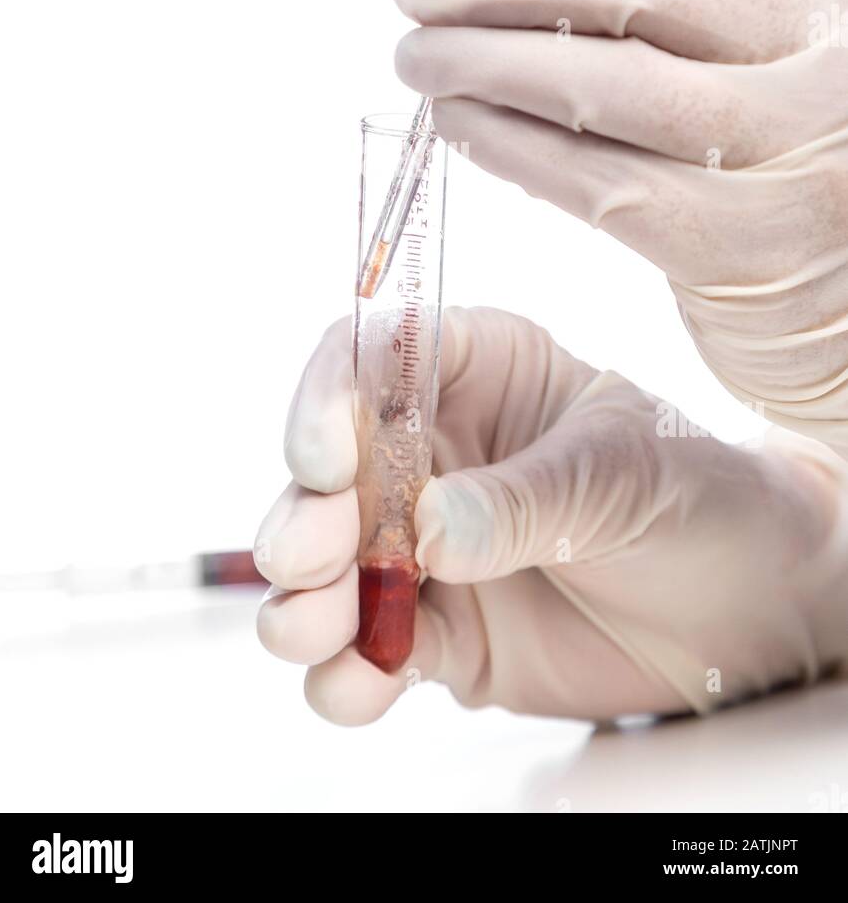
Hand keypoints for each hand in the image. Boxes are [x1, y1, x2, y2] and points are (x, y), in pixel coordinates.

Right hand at [254, 306, 847, 724]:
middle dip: (303, 518)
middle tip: (311, 557)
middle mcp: (431, 454)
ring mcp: (425, 547)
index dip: (325, 398)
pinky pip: (368, 654)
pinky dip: (347, 677)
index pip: (369, 358)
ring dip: (300, 604)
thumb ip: (523, 498)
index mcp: (471, 372)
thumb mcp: (618, 470)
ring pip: (326, 571)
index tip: (322, 459)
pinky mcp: (439, 633)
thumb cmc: (693, 491)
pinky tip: (358, 686)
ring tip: (314, 631)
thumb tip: (428, 531)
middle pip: (328, 474)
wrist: (744, 603)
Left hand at [391, 0, 847, 454]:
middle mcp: (822, 51)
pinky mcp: (742, 246)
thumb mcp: (765, 48)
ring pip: (609, 82)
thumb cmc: (785, 160)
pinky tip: (461, 124)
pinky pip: (598, 180)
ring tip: (418, 55)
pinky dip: (513, 147)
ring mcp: (790, 150)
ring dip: (489, 62)